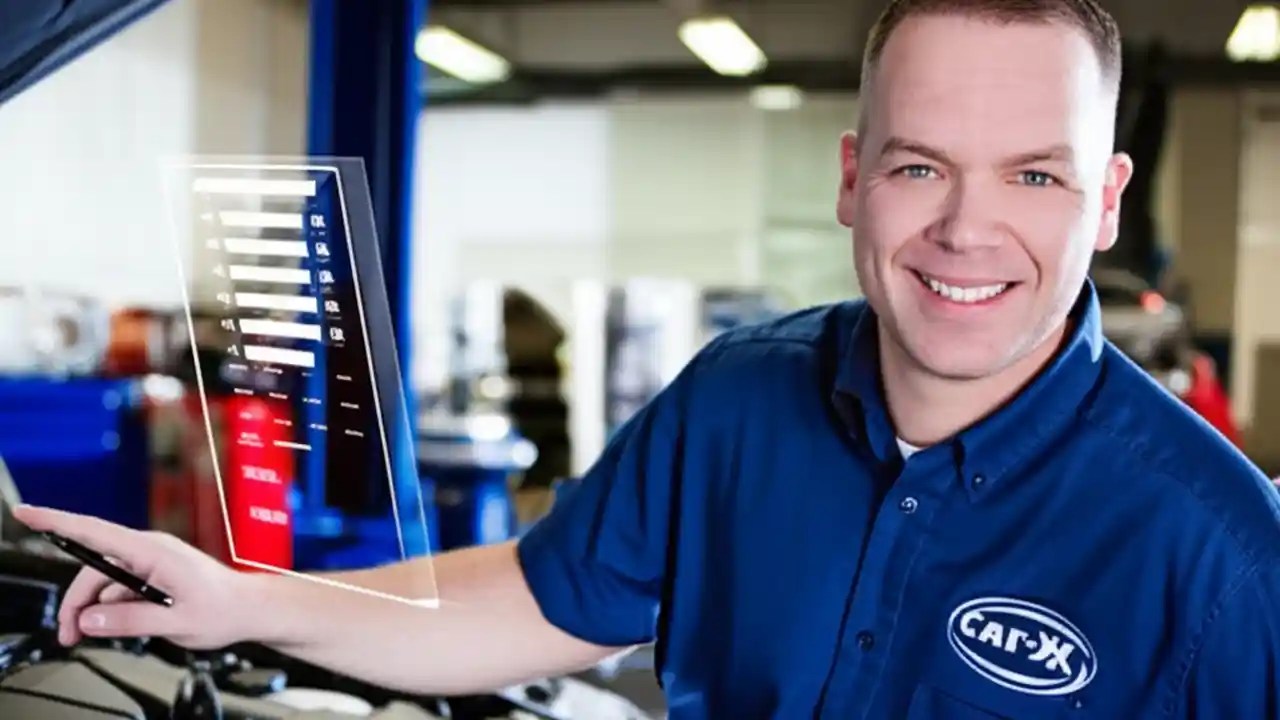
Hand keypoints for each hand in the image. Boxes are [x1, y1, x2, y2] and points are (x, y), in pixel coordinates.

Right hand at [13, 505, 260, 649]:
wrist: (250, 608)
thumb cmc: (224, 609)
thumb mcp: (176, 622)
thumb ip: (131, 620)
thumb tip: (92, 618)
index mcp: (152, 552)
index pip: (94, 532)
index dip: (56, 521)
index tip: (26, 512)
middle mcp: (148, 550)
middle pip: (92, 571)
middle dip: (75, 603)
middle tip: (69, 635)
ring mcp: (151, 561)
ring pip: (104, 583)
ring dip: (92, 610)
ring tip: (92, 636)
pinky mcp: (154, 574)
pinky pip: (120, 588)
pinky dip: (112, 608)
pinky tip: (124, 625)